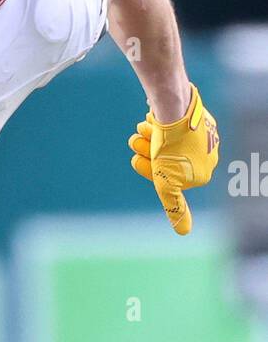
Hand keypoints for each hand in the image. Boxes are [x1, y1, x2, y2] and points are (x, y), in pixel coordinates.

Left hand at [128, 83, 219, 235]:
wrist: (174, 108)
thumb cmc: (170, 148)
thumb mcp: (167, 183)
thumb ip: (175, 207)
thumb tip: (184, 233)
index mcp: (203, 173)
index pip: (166, 176)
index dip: (148, 168)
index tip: (136, 157)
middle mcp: (206, 155)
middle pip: (166, 158)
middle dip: (147, 150)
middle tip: (134, 139)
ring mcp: (201, 135)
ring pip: (166, 141)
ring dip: (148, 136)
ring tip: (141, 129)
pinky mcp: (195, 118)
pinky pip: (171, 126)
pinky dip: (157, 125)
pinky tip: (149, 119)